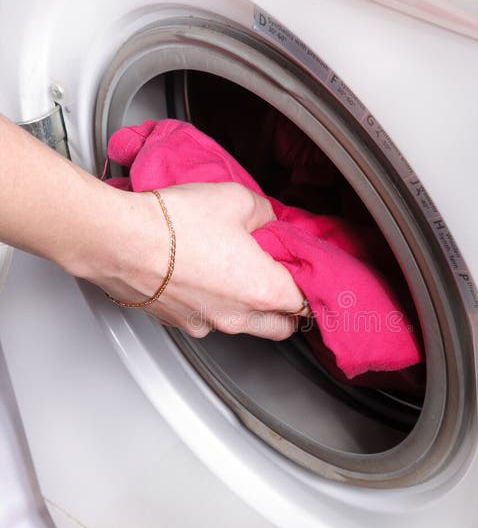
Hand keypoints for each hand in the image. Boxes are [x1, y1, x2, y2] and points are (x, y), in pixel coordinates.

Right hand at [91, 181, 307, 339]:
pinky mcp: (177, 323)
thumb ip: (264, 212)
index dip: (309, 286)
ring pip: (243, 327)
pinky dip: (211, 305)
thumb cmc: (174, 223)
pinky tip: (199, 277)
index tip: (304, 272)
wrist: (118, 240)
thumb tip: (267, 219)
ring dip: (248, 308)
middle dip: (287, 309)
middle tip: (280, 280)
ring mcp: (206, 324)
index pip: (307, 304)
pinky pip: (206, 320)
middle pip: (281, 327)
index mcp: (263, 290)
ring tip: (235, 274)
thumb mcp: (235, 199)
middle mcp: (238, 317)